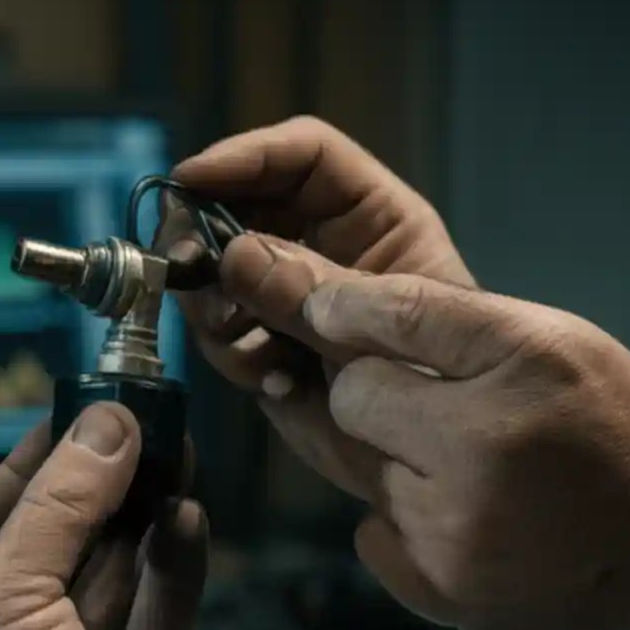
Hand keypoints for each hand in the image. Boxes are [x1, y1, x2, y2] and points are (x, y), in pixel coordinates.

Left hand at [0, 403, 208, 629]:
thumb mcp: (2, 593)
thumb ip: (60, 503)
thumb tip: (106, 424)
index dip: (38, 457)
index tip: (84, 411)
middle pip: (65, 533)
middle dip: (109, 480)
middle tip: (152, 423)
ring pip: (119, 571)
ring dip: (150, 515)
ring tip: (180, 455)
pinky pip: (158, 618)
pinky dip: (176, 571)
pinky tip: (188, 523)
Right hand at [157, 116, 471, 501]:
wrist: (438, 473)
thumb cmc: (446, 385)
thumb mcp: (387, 325)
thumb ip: (312, 287)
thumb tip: (233, 254)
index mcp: (371, 217)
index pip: (304, 156)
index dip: (247, 156)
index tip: (189, 180)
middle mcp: (322, 247)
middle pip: (242, 203)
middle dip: (207, 234)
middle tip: (183, 269)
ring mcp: (286, 298)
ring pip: (218, 269)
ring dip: (217, 305)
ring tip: (248, 345)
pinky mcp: (263, 346)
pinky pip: (220, 331)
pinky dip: (233, 355)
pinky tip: (274, 383)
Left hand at [207, 239, 629, 629]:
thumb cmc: (625, 433)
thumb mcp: (550, 340)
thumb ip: (430, 314)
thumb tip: (315, 303)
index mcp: (509, 395)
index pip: (369, 340)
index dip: (345, 314)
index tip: (314, 297)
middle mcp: (471, 479)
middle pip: (351, 403)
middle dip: (379, 390)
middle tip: (437, 398)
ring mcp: (450, 551)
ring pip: (357, 468)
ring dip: (394, 453)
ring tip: (473, 459)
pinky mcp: (441, 598)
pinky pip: (373, 531)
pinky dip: (403, 515)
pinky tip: (469, 510)